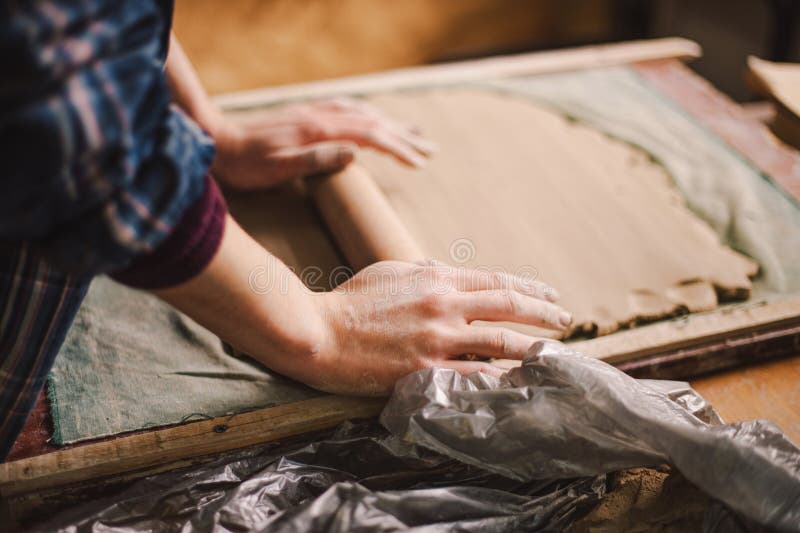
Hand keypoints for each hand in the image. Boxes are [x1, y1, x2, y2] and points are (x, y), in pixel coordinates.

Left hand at [212, 97, 435, 189]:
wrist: (218, 142)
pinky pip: (347, 110)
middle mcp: (320, 116)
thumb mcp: (280, 168)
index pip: (370, 135)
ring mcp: (314, 113)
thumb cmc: (247, 164)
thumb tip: (356, 153)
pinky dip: (369, 115)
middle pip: (373, 121)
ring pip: (362, 113)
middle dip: (405, 136)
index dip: (398, 148)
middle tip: (431, 149)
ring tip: (413, 134)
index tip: (419, 162)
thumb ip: (317, 160)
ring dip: (391, 124)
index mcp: (319, 130)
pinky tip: (373, 120)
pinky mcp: (306, 115)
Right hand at [303, 260, 570, 394]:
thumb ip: (427, 271)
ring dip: (535, 347)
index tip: (550, 294)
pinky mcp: (426, 370)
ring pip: (501, 341)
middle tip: (567, 322)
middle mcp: (445, 305)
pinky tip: (521, 384)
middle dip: (544, 314)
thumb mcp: (392, 270)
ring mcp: (438, 339)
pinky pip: (475, 376)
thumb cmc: (351, 300)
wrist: (319, 332)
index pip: (496, 280)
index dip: (529, 288)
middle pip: (507, 306)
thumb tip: (450, 273)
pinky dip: (502, 379)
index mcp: (437, 278)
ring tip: (556, 354)